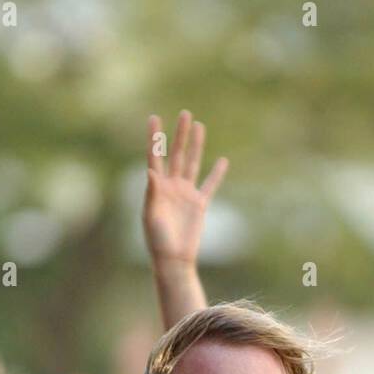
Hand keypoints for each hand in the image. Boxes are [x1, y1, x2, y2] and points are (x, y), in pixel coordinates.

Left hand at [142, 110, 228, 266]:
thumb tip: (151, 172)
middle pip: (176, 154)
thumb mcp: (151, 217)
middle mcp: (171, 187)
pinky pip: (210, 185)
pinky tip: (223, 161)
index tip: (154, 118)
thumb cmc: (158, 241)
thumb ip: (152, 194)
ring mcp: (186, 194)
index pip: (155, 157)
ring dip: (196, 145)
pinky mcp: (199, 205)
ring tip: (199, 126)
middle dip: (180, 134)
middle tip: (185, 113)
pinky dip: (216, 174)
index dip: (154, 137)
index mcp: (156, 188)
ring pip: (192, 164)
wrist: (174, 260)